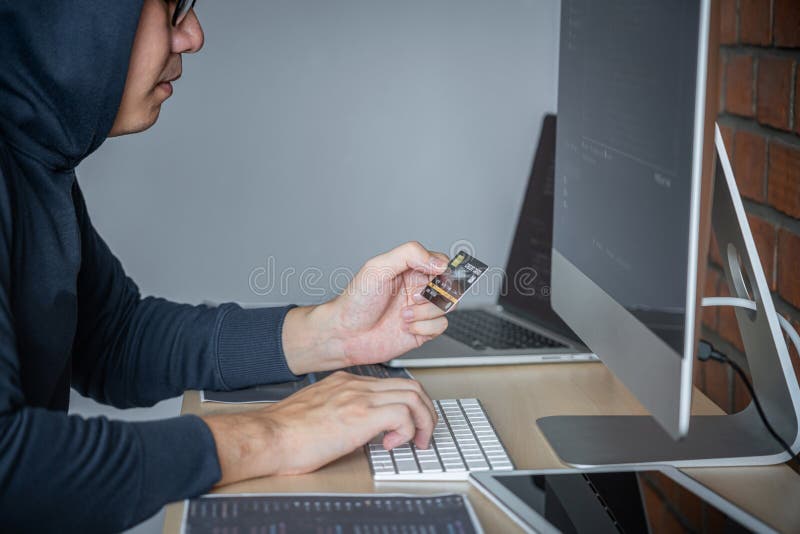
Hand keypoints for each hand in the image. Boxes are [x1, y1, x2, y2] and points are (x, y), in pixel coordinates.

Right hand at [202, 372, 436, 483]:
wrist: (267, 436)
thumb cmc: (285, 433)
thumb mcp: (318, 412)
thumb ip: (340, 411)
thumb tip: (358, 429)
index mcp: (345, 383)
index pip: (392, 384)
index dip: (409, 404)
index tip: (408, 425)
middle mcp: (355, 385)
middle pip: (410, 386)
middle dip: (426, 412)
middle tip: (423, 435)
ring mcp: (359, 397)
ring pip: (413, 396)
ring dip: (423, 422)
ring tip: (416, 442)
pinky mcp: (360, 414)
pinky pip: (403, 414)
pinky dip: (407, 431)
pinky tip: (390, 445)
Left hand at [282, 242, 450, 373]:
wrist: (344, 335)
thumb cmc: (355, 300)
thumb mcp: (378, 268)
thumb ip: (409, 255)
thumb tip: (438, 261)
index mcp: (410, 270)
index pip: (441, 262)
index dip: (444, 269)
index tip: (437, 275)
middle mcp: (417, 288)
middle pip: (448, 285)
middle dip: (436, 293)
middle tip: (415, 297)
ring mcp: (420, 309)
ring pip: (446, 307)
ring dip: (425, 312)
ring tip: (403, 314)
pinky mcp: (422, 330)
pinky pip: (440, 326)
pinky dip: (425, 327)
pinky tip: (405, 327)